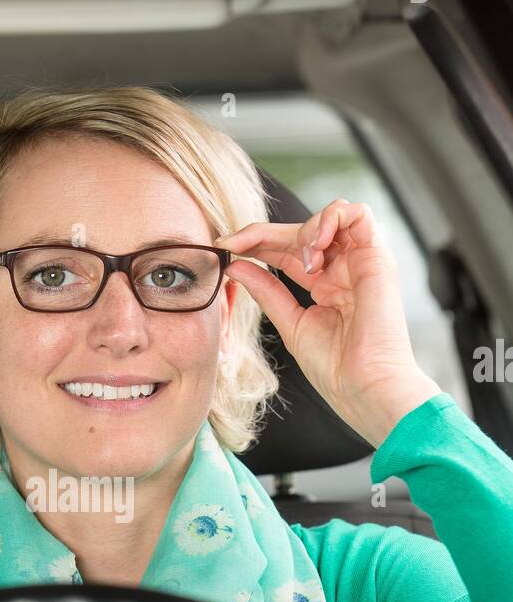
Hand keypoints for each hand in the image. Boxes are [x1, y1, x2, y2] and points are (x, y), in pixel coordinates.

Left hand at [218, 199, 440, 446]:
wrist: (364, 387)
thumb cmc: (335, 368)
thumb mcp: (291, 323)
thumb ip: (267, 291)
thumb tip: (236, 265)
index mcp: (326, 285)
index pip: (287, 251)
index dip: (255, 243)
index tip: (224, 246)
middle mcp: (345, 269)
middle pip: (303, 230)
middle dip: (264, 231)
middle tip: (235, 242)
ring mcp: (362, 261)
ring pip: (332, 214)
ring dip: (304, 228)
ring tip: (298, 259)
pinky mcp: (378, 256)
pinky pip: (359, 213)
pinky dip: (331, 219)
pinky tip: (314, 248)